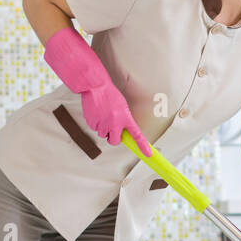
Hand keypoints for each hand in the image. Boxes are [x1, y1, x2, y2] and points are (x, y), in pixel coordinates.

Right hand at [43, 26, 152, 156]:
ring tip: (103, 114)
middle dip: (113, 138)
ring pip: (103, 134)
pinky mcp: (92, 122)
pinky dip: (95, 123)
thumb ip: (123, 119)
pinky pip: (94, 128)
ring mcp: (103, 123)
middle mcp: (115, 123)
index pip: (136, 134)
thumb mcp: (122, 106)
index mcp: (125, 117)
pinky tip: (96, 112)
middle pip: (114, 141)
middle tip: (112, 130)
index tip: (148, 154)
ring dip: (103, 128)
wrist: (95, 86)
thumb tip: (121, 132)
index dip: (142, 145)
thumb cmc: (110, 94)